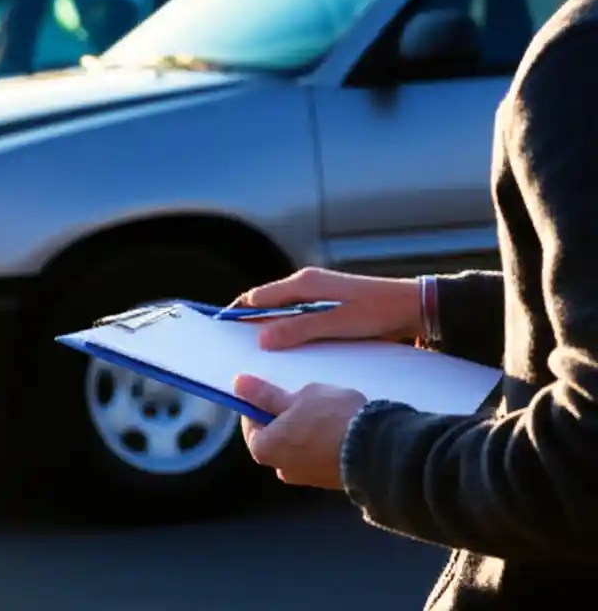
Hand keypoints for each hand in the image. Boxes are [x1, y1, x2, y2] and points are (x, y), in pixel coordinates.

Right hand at [229, 267, 422, 349]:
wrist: (415, 307)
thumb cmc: (380, 312)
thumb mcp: (338, 324)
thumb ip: (300, 329)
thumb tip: (263, 338)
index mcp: (305, 283)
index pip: (257, 297)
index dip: (237, 313)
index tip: (221, 331)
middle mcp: (307, 284)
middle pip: (267, 304)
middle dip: (251, 324)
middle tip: (236, 348)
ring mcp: (318, 295)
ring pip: (282, 312)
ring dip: (271, 329)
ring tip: (260, 354)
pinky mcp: (328, 306)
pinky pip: (298, 317)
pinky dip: (288, 331)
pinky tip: (289, 350)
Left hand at [233, 374, 366, 489]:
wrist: (377, 450)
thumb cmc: (330, 419)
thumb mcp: (298, 397)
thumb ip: (266, 394)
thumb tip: (238, 385)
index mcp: (264, 450)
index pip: (250, 423)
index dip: (259, 402)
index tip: (273, 389)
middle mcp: (281, 469)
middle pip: (275, 436)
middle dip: (285, 416)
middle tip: (302, 397)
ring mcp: (307, 477)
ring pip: (298, 445)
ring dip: (305, 428)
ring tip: (324, 409)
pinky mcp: (330, 479)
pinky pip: (318, 454)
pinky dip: (322, 440)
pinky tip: (337, 425)